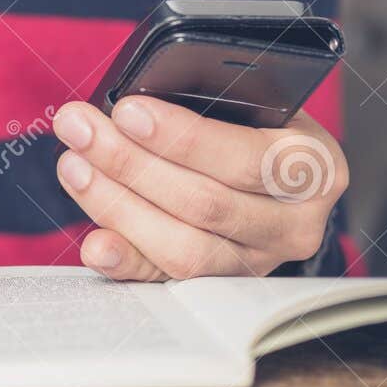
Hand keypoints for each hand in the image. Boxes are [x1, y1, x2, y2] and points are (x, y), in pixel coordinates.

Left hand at [51, 98, 346, 279]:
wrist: (278, 176)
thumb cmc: (256, 124)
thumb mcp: (254, 102)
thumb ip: (209, 105)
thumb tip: (131, 110)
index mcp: (313, 166)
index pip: (247, 157)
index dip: (183, 137)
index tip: (127, 110)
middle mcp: (295, 222)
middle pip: (206, 204)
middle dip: (130, 163)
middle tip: (80, 129)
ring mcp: (259, 261)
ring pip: (185, 248)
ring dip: (117, 206)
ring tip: (74, 166)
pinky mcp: (220, 285)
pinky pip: (167, 279)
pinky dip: (125, 260)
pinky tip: (94, 243)